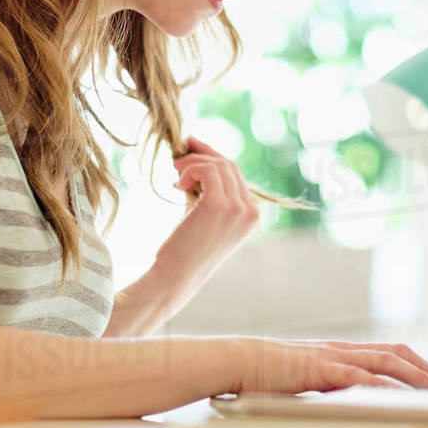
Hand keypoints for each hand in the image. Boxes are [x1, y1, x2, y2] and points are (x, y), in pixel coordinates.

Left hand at [167, 135, 260, 266]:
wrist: (174, 277)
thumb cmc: (185, 249)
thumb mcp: (206, 217)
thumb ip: (212, 192)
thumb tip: (200, 155)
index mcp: (253, 216)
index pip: (237, 174)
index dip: (213, 158)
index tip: (192, 149)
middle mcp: (252, 212)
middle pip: (230, 165)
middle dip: (203, 154)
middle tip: (179, 153)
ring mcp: (238, 209)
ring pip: (218, 165)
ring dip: (193, 162)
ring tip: (175, 172)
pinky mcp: (219, 206)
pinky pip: (206, 170)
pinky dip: (189, 169)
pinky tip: (176, 184)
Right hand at [232, 337, 427, 393]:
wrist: (241, 361)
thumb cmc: (270, 374)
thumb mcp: (310, 379)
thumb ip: (333, 385)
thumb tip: (355, 399)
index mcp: (343, 352)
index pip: (390, 352)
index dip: (417, 364)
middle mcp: (344, 350)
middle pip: (397, 353)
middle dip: (426, 370)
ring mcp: (334, 357)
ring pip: (385, 361)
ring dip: (414, 376)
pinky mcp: (320, 369)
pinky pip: (356, 376)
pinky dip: (379, 385)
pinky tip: (394, 395)